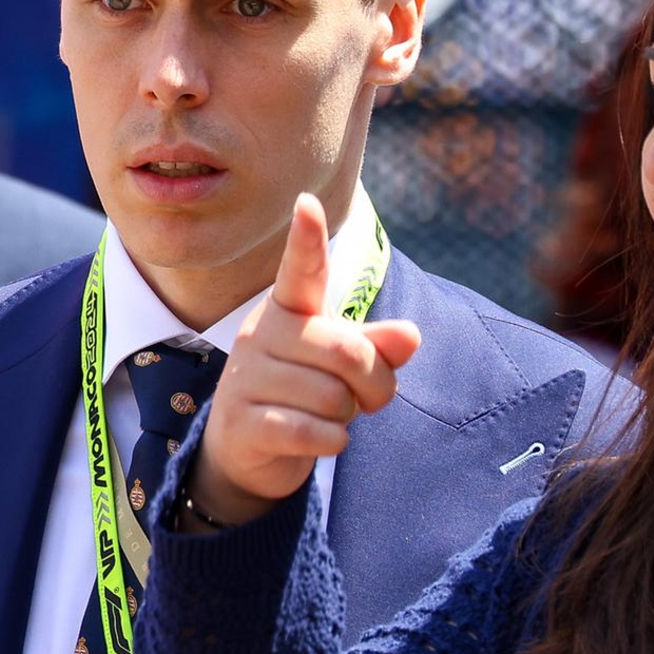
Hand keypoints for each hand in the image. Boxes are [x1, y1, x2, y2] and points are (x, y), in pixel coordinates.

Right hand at [187, 193, 419, 525]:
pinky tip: (325, 439)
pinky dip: (333, 441)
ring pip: (332, 396)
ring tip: (331, 417)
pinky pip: (310, 431)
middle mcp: (262, 334)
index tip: (308, 203)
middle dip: (376, 384)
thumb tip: (411, 335)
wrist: (249, 450)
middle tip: (368, 398)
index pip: (302, 270)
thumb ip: (377, 348)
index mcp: (289, 310)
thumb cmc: (304, 393)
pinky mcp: (242, 422)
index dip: (307, 240)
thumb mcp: (344, 366)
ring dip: (348, 416)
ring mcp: (246, 377)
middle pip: (348, 352)